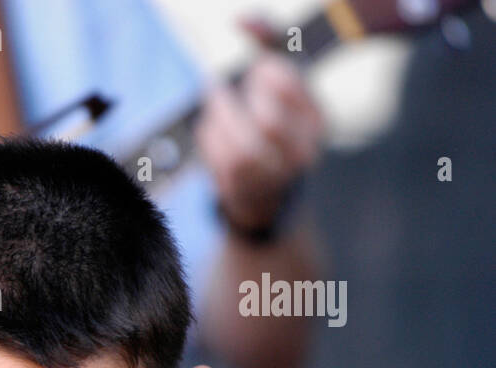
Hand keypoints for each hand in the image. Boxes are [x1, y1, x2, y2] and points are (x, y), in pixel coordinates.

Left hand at [196, 50, 323, 231]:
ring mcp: (271, 177)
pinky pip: (220, 163)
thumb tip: (240, 20)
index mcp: (317, 122)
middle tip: (229, 87)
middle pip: (270, 124)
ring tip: (216, 100)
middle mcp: (301, 154)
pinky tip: (211, 124)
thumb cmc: (275, 116)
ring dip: (220, 118)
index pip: (294, 93)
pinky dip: (209, 138)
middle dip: (244, 100)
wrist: (268, 181)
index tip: (258, 68)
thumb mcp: (284, 78)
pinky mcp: (243, 189)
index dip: (269, 73)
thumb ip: (268, 39)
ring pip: (242, 150)